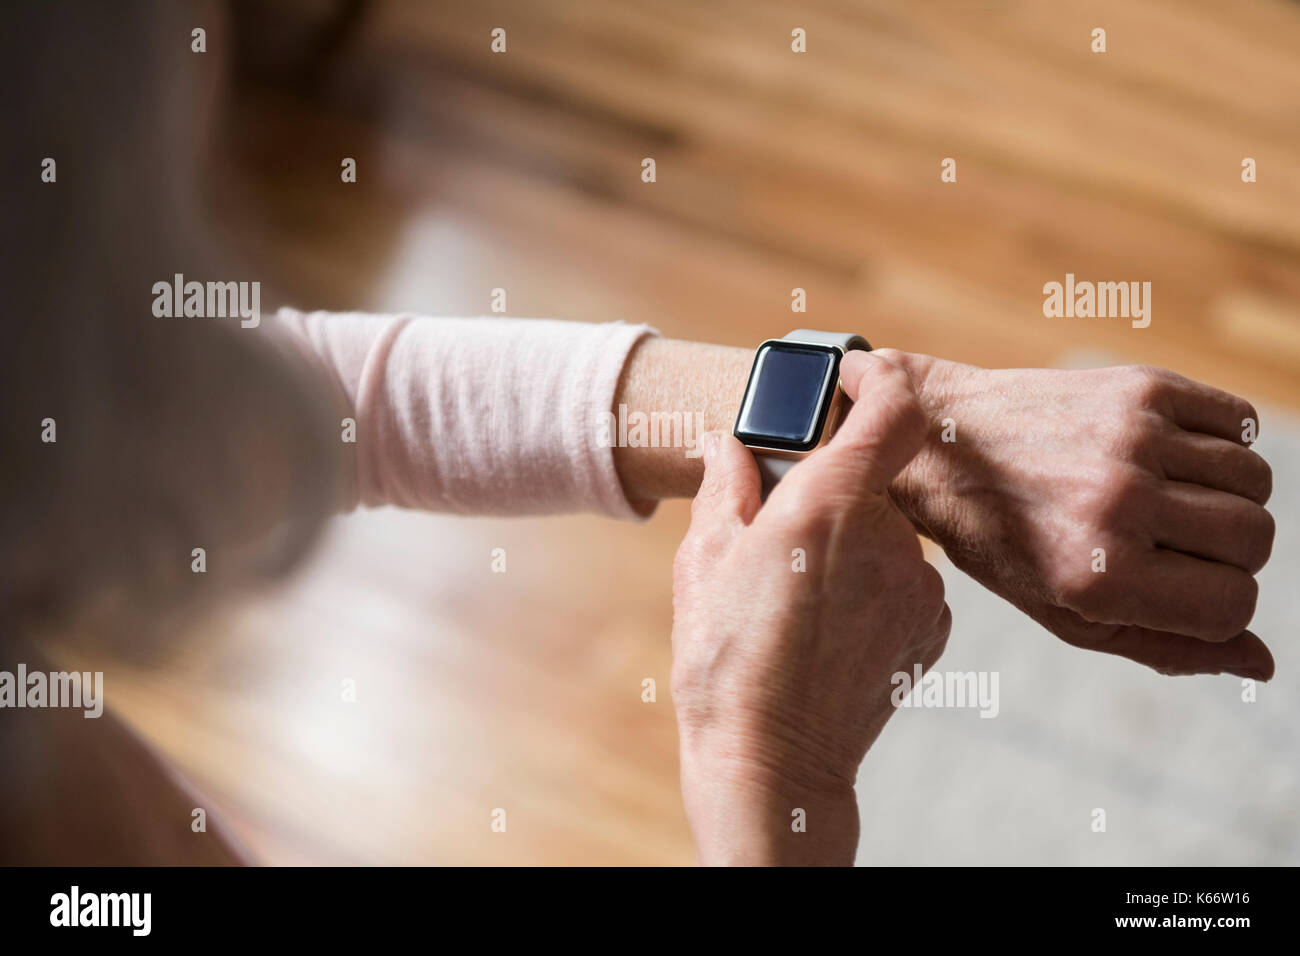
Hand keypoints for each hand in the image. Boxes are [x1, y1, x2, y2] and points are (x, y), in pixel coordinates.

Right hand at [671, 352, 950, 865]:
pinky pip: (905, 578)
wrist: (773, 762)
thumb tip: (731, 444)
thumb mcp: (704, 560)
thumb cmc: (726, 662)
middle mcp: (889, 537)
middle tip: (784, 532)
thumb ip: (728, 486)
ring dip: (850, 543)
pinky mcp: (933, 625)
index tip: (854, 380)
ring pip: (886, 533)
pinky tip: (829, 624)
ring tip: (800, 594)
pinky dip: (873, 585)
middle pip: (874, 477)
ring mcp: (919, 585)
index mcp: (830, 505)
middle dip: (832, 491)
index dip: (879, 380)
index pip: (893, 407)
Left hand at [881, 352, 1274, 679]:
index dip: (1217, 604)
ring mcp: (1132, 439)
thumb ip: (1166, 648)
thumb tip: (1262, 664)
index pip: (1233, 604)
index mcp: (1098, 576)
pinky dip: (1223, 442)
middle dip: (1229, 552)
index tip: (1177, 586)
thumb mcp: (1067, 615)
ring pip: (1256, 480)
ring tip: (1166, 496)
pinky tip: (1170, 455)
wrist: (944, 443)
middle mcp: (1119, 505)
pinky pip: (1239, 421)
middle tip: (1170, 541)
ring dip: (1227, 495)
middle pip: (1256, 539)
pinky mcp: (1140, 387)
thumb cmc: (1005, 541)